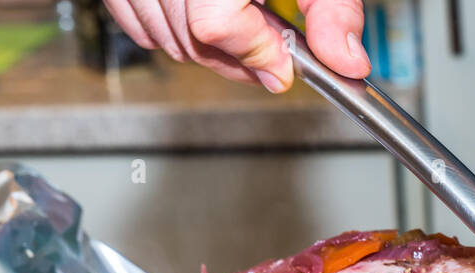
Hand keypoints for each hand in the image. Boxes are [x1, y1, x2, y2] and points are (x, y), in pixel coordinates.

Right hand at [103, 0, 370, 91]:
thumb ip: (331, 6)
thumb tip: (344, 59)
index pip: (216, 22)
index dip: (254, 51)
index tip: (282, 64)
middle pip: (190, 35)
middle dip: (237, 59)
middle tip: (272, 55)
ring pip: (160, 34)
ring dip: (205, 50)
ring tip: (244, 32)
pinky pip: (131, 14)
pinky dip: (167, 29)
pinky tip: (202, 18)